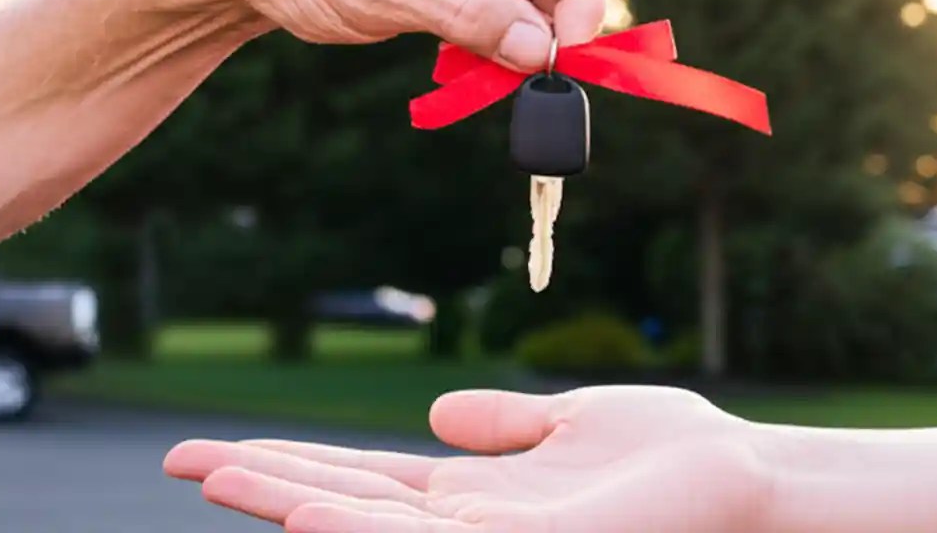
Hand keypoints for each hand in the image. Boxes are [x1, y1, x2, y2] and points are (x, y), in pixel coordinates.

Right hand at [164, 386, 781, 531]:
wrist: (750, 477)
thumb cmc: (670, 455)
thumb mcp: (567, 425)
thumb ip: (502, 425)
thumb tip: (435, 415)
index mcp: (477, 497)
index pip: (361, 481)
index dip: (290, 467)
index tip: (220, 450)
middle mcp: (472, 529)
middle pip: (349, 506)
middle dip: (269, 486)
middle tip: (186, 462)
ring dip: (299, 507)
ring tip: (227, 480)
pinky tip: (316, 513)